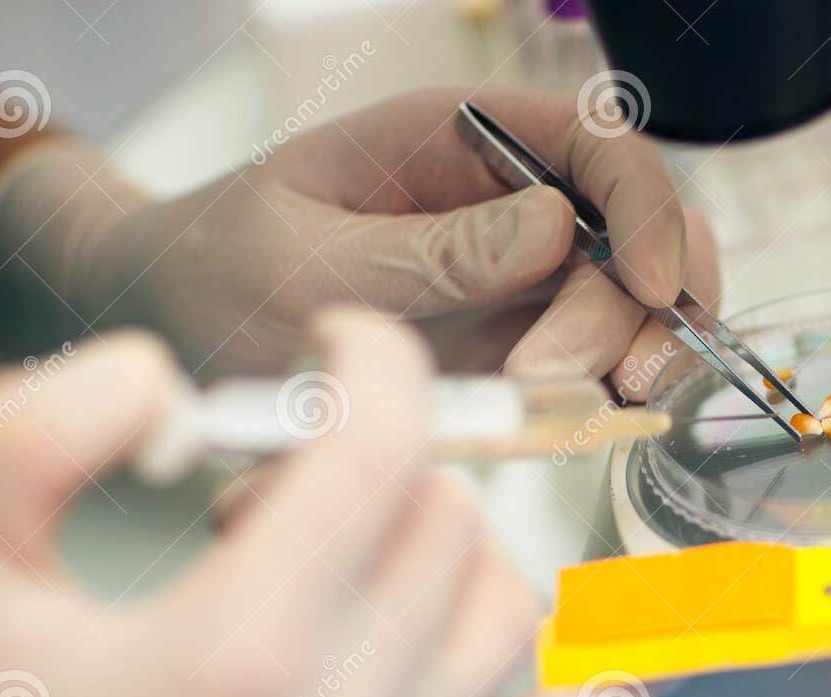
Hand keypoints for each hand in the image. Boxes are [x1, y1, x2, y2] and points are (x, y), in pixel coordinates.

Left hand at [0, 87, 718, 394]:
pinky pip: (599, 365)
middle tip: (545, 378)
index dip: (647, 209)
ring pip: (636, 308)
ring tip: (557, 408)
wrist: (181, 324)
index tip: (649, 287)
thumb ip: (428, 252)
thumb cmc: (222, 267)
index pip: (599, 147)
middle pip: (637, 238)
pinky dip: (606, 397)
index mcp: (464, 139)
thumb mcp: (307, 259)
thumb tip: (554, 229)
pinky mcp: (519, 345)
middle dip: (624, 311)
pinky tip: (565, 422)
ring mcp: (522, 279)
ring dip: (629, 359)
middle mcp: (511, 203)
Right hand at [0, 310, 592, 696]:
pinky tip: (607, 651)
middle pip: (444, 518)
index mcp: (244, 645)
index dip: (372, 362)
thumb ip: (41, 434)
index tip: (344, 347)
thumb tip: (161, 376)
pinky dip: (589, 686)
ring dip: (450, 549)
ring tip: (358, 558)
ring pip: (507, 608)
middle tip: (290, 486)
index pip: (382, 448)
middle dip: (378, 466)